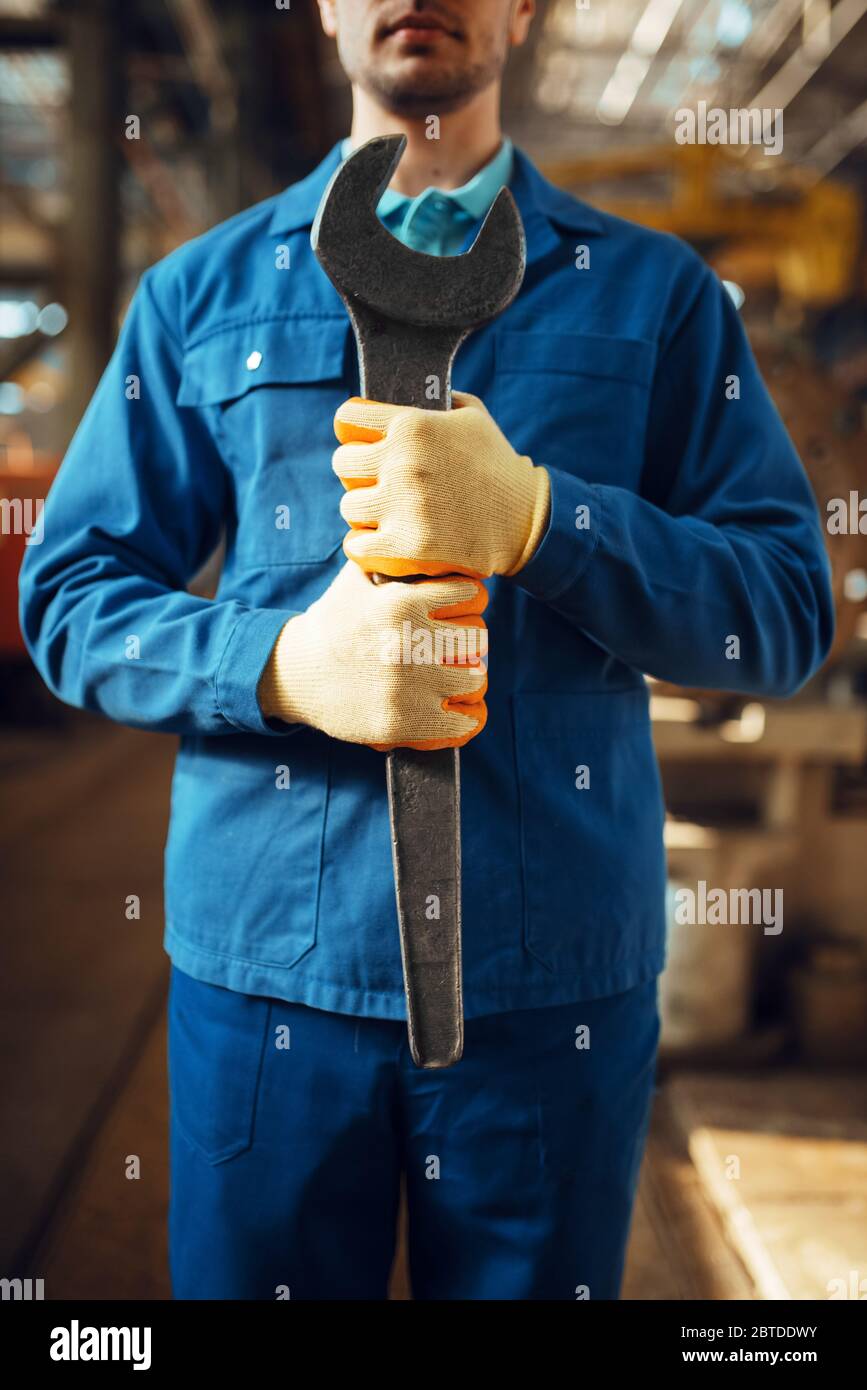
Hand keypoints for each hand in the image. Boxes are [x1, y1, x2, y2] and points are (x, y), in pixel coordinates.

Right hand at [257, 561, 486, 750]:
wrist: (296, 674)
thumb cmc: (332, 624)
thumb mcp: (355, 581)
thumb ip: (389, 559)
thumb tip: (416, 535)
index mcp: (400, 603)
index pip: (471, 596)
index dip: (470, 602)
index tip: (462, 610)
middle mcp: (407, 643)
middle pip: (478, 638)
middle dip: (470, 641)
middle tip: (458, 646)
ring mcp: (406, 686)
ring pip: (475, 679)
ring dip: (468, 679)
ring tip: (457, 678)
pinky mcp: (402, 723)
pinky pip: (462, 724)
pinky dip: (466, 719)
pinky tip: (459, 712)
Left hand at [332, 392, 550, 579]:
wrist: (527, 520)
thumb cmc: (496, 466)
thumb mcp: (471, 416)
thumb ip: (431, 403)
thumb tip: (401, 394)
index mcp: (413, 425)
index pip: (347, 419)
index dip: (355, 432)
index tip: (368, 444)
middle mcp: (403, 462)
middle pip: (343, 464)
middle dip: (360, 473)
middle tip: (382, 484)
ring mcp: (403, 505)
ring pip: (349, 507)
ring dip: (366, 513)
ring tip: (390, 515)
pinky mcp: (407, 546)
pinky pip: (356, 546)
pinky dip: (367, 547)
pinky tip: (385, 542)